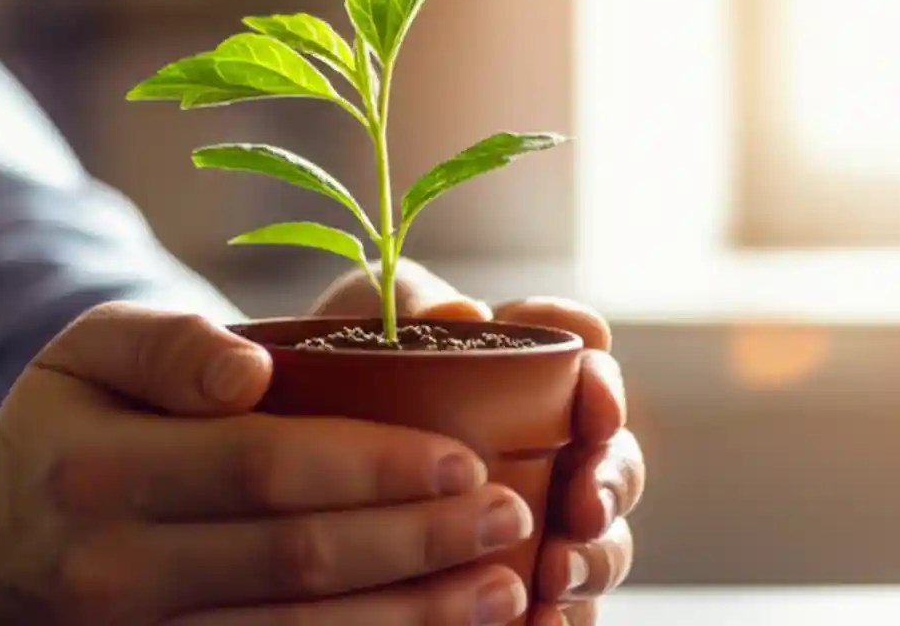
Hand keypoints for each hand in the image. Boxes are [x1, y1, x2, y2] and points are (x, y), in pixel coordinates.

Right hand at [0, 302, 533, 624]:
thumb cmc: (66, 424)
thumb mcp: (90, 348)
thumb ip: (171, 345)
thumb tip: (251, 372)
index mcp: (103, 468)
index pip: (263, 466)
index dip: (373, 466)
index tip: (464, 457)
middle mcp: (115, 570)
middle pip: (296, 561)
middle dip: (419, 544)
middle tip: (510, 520)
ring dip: (412, 618)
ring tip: (504, 591)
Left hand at [314, 261, 647, 625]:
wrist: (285, 453)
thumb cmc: (337, 370)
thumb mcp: (361, 324)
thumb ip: (412, 305)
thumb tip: (466, 310)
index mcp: (527, 373)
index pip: (588, 369)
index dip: (603, 387)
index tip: (592, 408)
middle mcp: (549, 445)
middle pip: (613, 460)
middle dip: (612, 481)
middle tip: (585, 505)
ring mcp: (539, 517)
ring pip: (601, 540)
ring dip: (595, 557)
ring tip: (557, 573)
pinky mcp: (514, 579)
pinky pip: (562, 606)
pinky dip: (563, 617)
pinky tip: (541, 624)